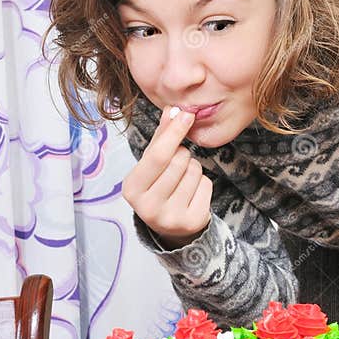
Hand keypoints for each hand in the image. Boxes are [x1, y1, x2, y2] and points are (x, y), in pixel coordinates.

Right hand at [122, 105, 212, 247]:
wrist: (170, 228)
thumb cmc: (158, 187)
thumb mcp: (152, 164)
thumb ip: (160, 138)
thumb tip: (172, 110)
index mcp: (132, 189)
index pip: (157, 155)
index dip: (173, 133)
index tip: (186, 115)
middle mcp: (148, 207)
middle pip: (178, 161)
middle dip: (183, 154)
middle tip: (178, 162)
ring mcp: (170, 217)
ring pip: (194, 171)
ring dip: (193, 168)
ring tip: (183, 180)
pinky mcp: (192, 221)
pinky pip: (206, 185)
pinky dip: (203, 183)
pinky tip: (192, 193)